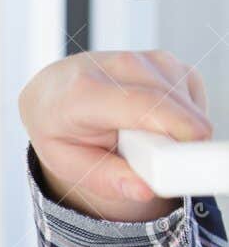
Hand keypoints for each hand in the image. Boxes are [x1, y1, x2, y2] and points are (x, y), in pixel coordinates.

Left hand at [19, 49, 211, 221]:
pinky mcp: (159, 58)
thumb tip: (145, 189)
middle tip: (166, 165)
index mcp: (81, 92)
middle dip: (181, 135)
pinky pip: (188, 88)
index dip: (175, 125)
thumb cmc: (60, 130)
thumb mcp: (68, 163)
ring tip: (144, 142)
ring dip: (179, 126)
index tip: (195, 149)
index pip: (141, 104)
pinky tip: (156, 123)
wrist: (52, 93)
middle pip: (168, 98)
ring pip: (183, 94)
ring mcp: (139, 57)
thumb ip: (106, 179)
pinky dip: (183, 112)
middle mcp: (112, 66)